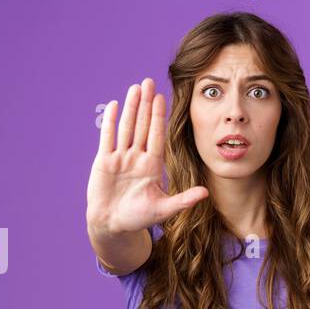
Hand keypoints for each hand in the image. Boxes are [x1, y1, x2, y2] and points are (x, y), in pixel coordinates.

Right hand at [86, 78, 207, 236]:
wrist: (112, 225)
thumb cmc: (137, 219)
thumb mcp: (163, 210)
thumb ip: (183, 200)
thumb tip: (205, 193)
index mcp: (152, 165)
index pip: (157, 135)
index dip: (159, 116)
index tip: (163, 98)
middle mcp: (137, 157)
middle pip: (142, 125)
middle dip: (146, 104)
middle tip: (149, 82)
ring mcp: (120, 157)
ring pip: (126, 127)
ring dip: (131, 108)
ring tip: (135, 88)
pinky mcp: (104, 161)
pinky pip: (108, 137)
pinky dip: (110, 121)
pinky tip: (114, 105)